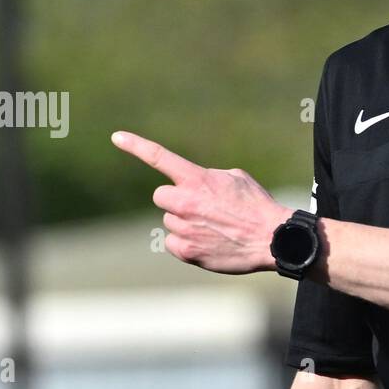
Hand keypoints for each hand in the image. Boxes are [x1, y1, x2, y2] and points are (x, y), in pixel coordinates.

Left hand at [111, 130, 289, 273]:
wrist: (272, 239)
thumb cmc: (256, 207)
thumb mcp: (235, 179)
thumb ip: (208, 178)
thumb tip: (194, 186)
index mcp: (197, 179)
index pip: (160, 157)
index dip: (136, 145)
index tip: (117, 137)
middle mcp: (185, 202)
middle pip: (161, 196)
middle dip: (176, 200)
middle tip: (199, 207)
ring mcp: (184, 227)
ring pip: (169, 221)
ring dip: (185, 222)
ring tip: (212, 227)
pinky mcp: (186, 250)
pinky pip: (172, 242)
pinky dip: (185, 243)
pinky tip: (207, 242)